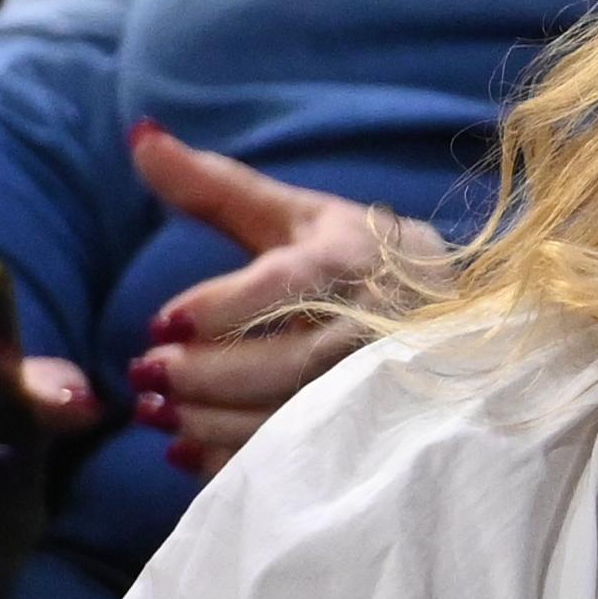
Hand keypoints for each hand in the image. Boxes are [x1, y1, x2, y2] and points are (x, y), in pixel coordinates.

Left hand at [133, 124, 395, 476]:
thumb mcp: (298, 214)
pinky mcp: (376, 432)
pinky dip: (240, 463)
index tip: (160, 322)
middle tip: (147, 375)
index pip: (284, 287)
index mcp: (354, 259)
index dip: (220, 309)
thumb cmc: (359, 258)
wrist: (459, 316)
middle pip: (288, 363)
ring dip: (214, 423)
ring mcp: (382, 386)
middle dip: (206, 374)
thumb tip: (137, 135)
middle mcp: (377, 323)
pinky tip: (189, 455)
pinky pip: (305, 459)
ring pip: (295, 418)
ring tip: (158, 416)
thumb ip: (215, 186)